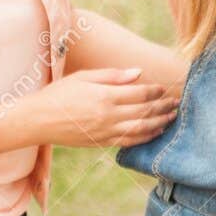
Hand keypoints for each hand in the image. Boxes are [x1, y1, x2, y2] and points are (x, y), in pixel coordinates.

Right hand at [23, 67, 179, 147]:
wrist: (39, 120)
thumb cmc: (59, 94)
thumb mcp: (84, 77)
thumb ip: (112, 76)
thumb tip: (138, 73)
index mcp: (104, 96)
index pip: (139, 94)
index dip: (155, 91)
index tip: (163, 88)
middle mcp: (108, 115)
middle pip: (144, 112)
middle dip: (162, 107)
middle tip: (176, 103)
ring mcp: (105, 131)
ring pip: (141, 129)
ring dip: (159, 124)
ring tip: (171, 118)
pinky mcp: (102, 143)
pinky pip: (130, 142)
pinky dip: (145, 138)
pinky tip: (154, 133)